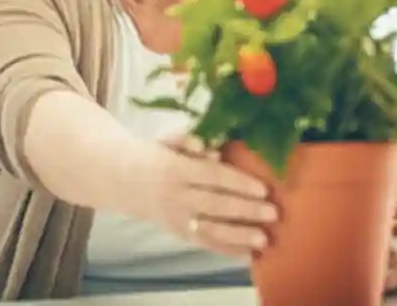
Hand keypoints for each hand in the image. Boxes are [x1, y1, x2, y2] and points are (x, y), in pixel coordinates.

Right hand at [138, 134, 278, 257]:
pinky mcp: (177, 233)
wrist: (123, 179)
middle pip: (215, 205)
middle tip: (273, 214)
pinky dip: (225, 250)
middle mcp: (175, 196)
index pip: (212, 177)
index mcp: (175, 168)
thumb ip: (191, 143)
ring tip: (263, 240)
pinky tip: (247, 255)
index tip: (263, 189)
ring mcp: (176, 218)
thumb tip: (215, 152)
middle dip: (245, 211)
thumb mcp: (169, 141)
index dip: (238, 183)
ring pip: (209, 230)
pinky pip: (203, 244)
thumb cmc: (157, 155)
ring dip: (238, 236)